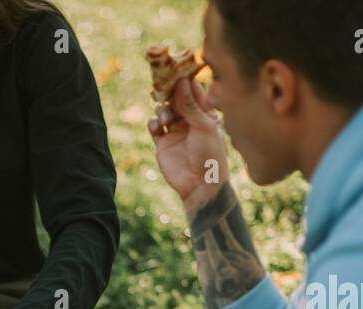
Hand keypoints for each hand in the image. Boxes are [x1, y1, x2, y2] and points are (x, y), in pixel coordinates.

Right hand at [148, 77, 227, 214]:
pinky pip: (154, 127)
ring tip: (165, 118)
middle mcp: (190, 120)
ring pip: (163, 110)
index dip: (184, 80)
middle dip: (168, 92)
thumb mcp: (203, 126)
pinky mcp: (163, 143)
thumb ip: (190, 105)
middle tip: (161, 85)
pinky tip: (157, 127)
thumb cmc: (209, 154)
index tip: (176, 70)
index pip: (194, 91)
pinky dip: (153, 123)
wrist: (199, 184)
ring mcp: (175, 131)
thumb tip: (181, 82)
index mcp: (205, 113)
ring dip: (162, 110)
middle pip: (176, 99)